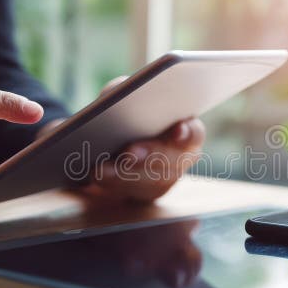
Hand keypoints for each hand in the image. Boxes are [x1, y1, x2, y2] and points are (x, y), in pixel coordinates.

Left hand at [39, 76, 205, 204]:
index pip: (193, 132)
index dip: (187, 132)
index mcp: (184, 128)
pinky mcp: (144, 195)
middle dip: (149, 156)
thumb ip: (123, 91)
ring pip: (150, 183)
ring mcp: (164, 180)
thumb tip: (116, 93)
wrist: (107, 139)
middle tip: (128, 153)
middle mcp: (180, 157)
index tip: (177, 130)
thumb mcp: (121, 96)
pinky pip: (132, 195)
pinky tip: (94, 177)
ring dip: (124, 176)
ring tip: (100, 169)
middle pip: (170, 162)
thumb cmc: (123, 111)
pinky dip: (112, 185)